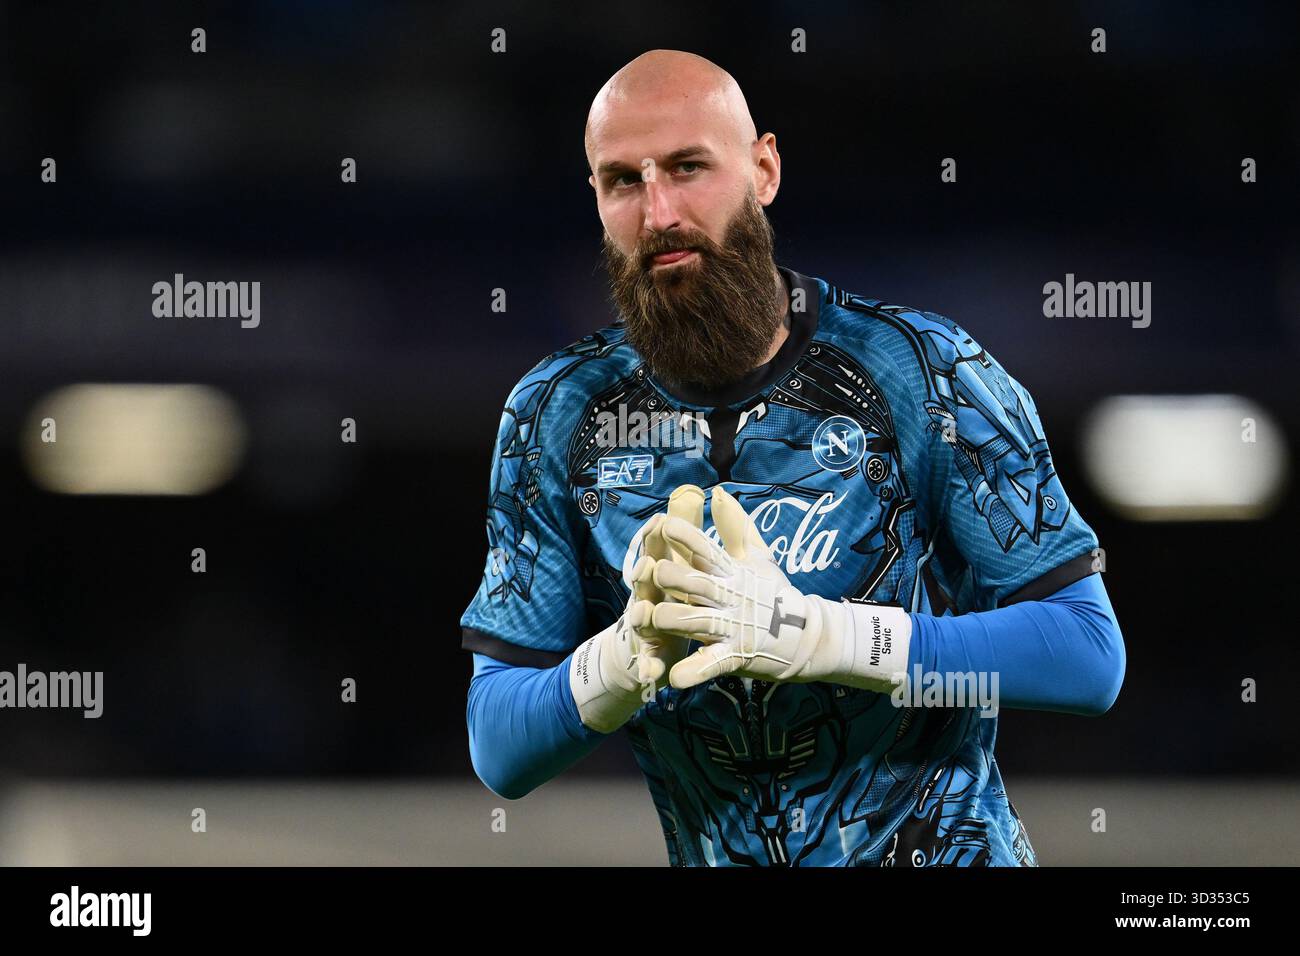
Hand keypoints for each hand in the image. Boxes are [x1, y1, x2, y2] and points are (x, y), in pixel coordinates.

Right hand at [569, 484, 704, 731]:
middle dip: (642, 574)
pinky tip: (652, 674)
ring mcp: (644, 628)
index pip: (655, 552)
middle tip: (647, 566)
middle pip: (641, 582)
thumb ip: (686, 531)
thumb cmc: (669, 601)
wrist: (648, 652)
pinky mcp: (649, 657)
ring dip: (639, 616)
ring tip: (642, 614)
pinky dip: (648, 668)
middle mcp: (646, 597)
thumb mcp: (679, 567)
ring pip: (639, 619)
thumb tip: (691, 490)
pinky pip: (647, 663)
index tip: (660, 521)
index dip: (655, 539)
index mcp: (658, 576)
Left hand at [649, 486, 911, 691]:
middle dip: (674, 577)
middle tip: (652, 570)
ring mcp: (733, 628)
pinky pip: (712, 664)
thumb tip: (718, 492)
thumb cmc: (775, 593)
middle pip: (698, 583)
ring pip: (697, 622)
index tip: (664, 524)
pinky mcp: (736, 657)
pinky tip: (675, 677)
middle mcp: (730, 598)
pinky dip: (694, 672)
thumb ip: (736, 526)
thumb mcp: (758, 557)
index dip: (686, 537)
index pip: (707, 549)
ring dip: (674, 618)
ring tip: (652, 615)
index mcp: (732, 572)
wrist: (808, 637)